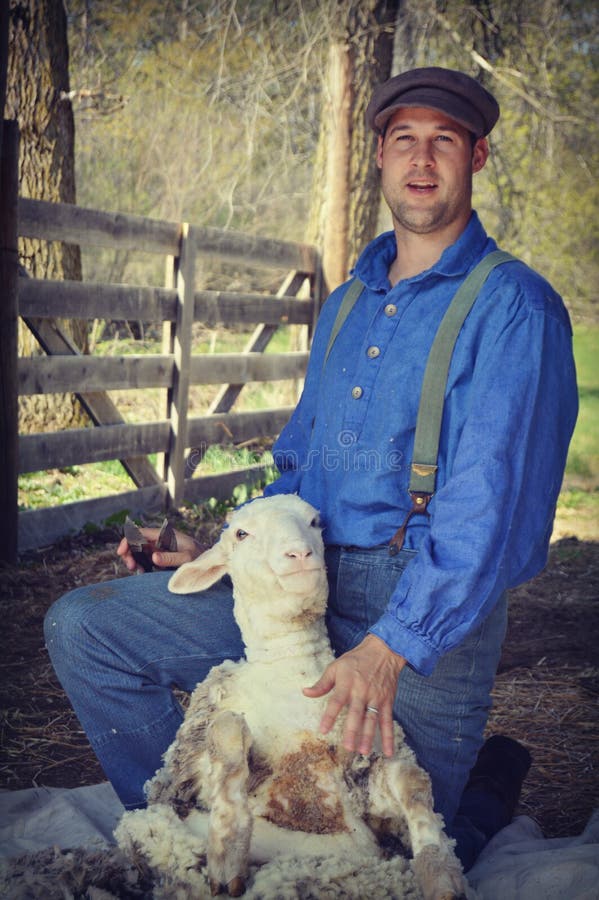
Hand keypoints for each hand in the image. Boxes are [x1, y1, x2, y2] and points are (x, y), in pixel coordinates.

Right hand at [117, 527, 201, 572]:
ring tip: (138, 571)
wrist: (209, 561)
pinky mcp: (161, 557)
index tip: (121, 552)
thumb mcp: (186, 558)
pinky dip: (141, 565)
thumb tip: (153, 557)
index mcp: (164, 535)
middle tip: (131, 567)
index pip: (140, 532)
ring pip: (139, 551)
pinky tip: (144, 573)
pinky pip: (145, 559)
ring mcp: (159, 548)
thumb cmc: (200, 556)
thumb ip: (170, 557)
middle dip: (129, 553)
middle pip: (136, 542)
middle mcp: (159, 540)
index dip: (128, 540)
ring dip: (134, 560)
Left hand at [303, 634, 405, 756]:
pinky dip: (389, 737)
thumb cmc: (356, 660)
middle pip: (356, 713)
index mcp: (347, 683)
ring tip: (363, 751)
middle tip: (347, 747)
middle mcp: (362, 692)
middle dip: (352, 731)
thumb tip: (305, 692)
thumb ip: (322, 683)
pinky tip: (388, 751)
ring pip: (372, 719)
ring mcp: (376, 698)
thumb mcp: (336, 667)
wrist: (383, 650)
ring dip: (368, 736)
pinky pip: (388, 721)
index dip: (329, 716)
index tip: (323, 730)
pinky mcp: (388, 702)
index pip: (336, 701)